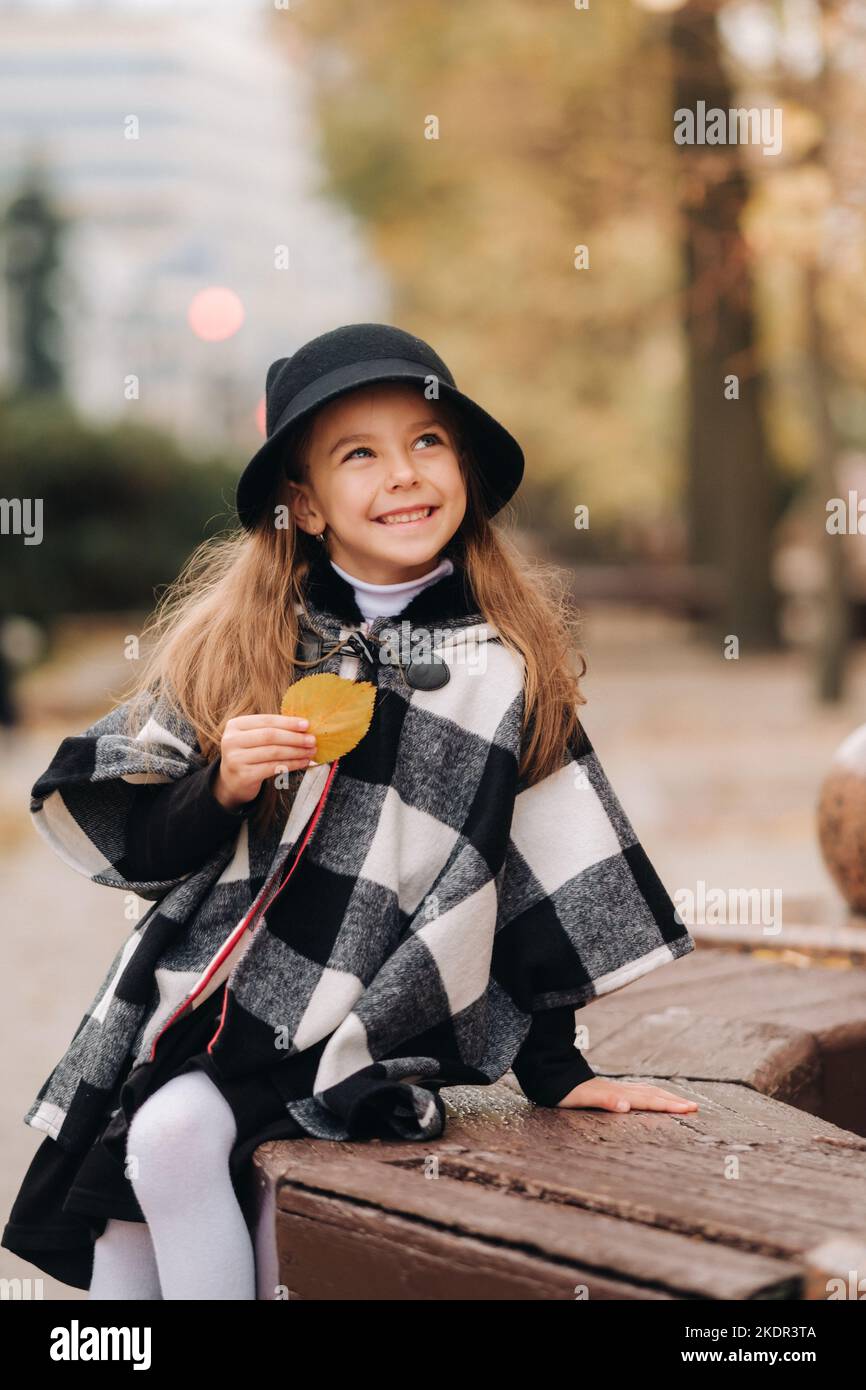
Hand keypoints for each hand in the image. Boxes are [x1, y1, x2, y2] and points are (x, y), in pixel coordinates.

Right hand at [213, 714, 317, 809]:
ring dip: (296, 751)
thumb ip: (273, 729)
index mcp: (235, 725)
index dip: (288, 722)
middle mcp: (232, 740)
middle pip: (270, 736)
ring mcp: (236, 759)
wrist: (232, 781)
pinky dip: (291, 764)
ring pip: (273, 752)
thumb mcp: (255, 737)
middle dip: (294, 737)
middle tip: (312, 740)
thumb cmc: (249, 754)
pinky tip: (303, 762)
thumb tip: (304, 726)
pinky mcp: (244, 775)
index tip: (307, 724)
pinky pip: (273, 767)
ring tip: (311, 751)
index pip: (266, 720)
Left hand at [556, 1077, 698, 1113]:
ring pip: (647, 1091)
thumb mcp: (582, 1098)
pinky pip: (638, 1091)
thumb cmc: (565, 1091)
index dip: (669, 1105)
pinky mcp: (610, 1089)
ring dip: (665, 1096)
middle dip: (674, 1101)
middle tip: (694, 1107)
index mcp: (618, 1093)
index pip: (649, 1100)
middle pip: (653, 1094)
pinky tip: (651, 1096)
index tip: (689, 1109)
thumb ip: (605, 1100)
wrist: (551, 1074)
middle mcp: (620, 1090)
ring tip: (680, 1101)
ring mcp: (616, 1088)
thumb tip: (626, 1105)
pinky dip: (651, 1094)